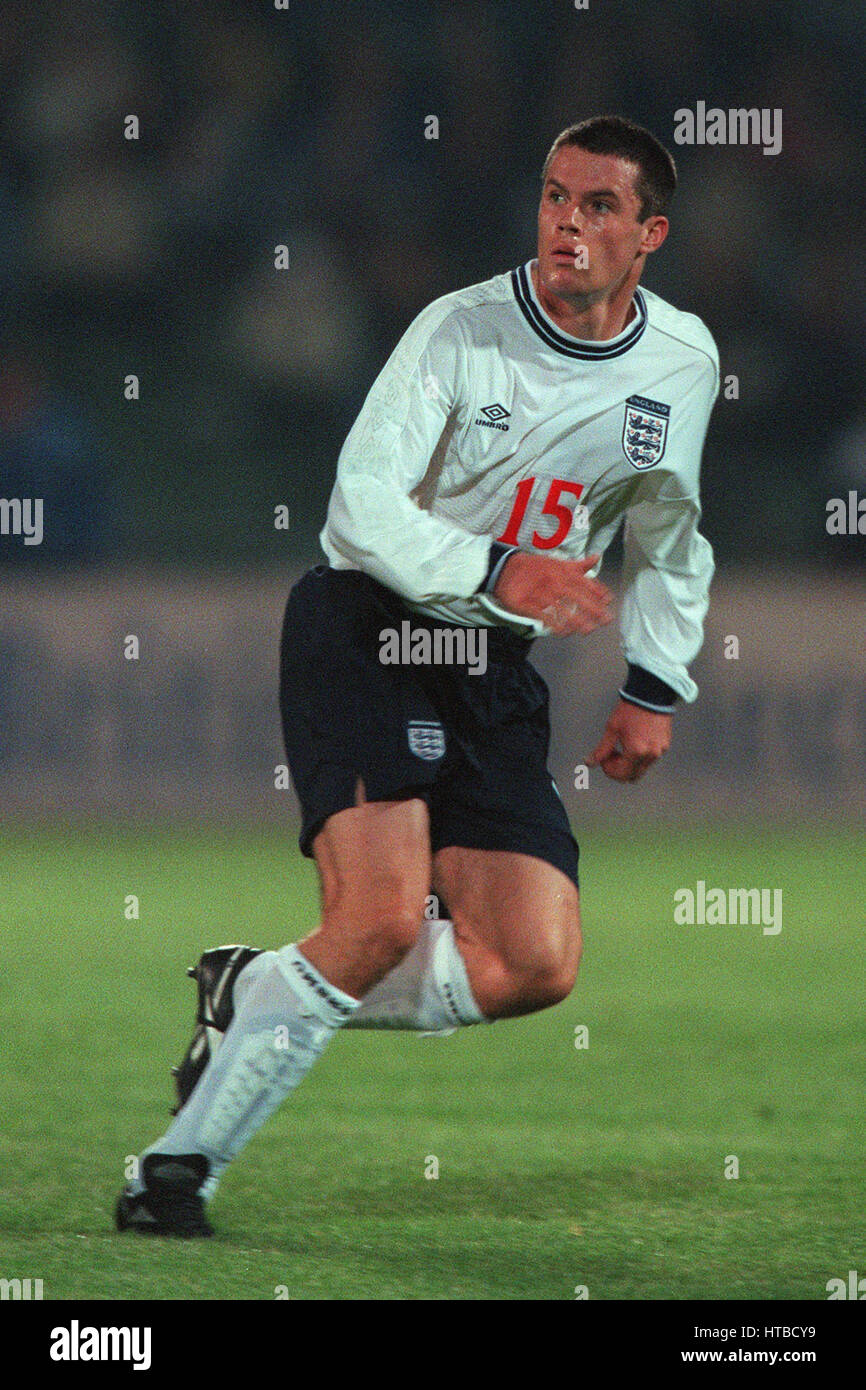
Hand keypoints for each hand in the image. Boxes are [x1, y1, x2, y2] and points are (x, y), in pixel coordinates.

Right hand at [492, 552, 612, 635]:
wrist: (507, 569)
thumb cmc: (537, 568)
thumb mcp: (558, 563)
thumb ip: (579, 565)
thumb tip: (596, 557)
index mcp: (563, 572)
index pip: (584, 582)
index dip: (597, 592)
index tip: (608, 601)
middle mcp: (554, 582)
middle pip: (577, 597)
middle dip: (592, 609)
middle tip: (605, 620)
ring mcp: (541, 593)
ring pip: (561, 608)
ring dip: (576, 620)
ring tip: (587, 630)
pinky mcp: (528, 604)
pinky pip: (542, 615)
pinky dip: (553, 624)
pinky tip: (563, 632)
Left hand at [587, 700, 671, 781]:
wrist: (651, 693)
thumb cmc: (630, 710)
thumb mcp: (612, 729)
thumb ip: (601, 749)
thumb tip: (589, 763)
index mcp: (636, 751)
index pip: (621, 774)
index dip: (609, 769)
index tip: (604, 757)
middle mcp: (650, 755)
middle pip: (632, 776)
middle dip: (619, 769)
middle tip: (612, 754)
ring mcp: (660, 751)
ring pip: (642, 768)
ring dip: (630, 763)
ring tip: (623, 744)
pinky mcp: (665, 745)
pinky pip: (650, 758)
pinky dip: (640, 756)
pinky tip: (635, 740)